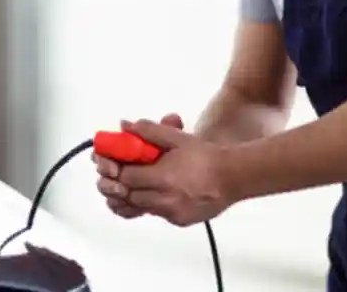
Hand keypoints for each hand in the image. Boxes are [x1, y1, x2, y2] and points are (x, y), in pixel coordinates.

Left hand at [99, 118, 232, 226]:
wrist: (233, 176)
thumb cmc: (205, 155)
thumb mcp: (176, 138)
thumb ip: (148, 131)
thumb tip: (125, 126)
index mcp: (162, 177)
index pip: (126, 178)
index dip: (117, 170)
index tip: (113, 163)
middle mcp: (164, 200)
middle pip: (129, 196)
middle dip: (122, 185)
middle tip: (120, 173)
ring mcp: (171, 213)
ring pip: (141, 207)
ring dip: (135, 195)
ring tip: (137, 182)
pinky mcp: (179, 221)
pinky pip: (157, 214)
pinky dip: (152, 204)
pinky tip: (157, 192)